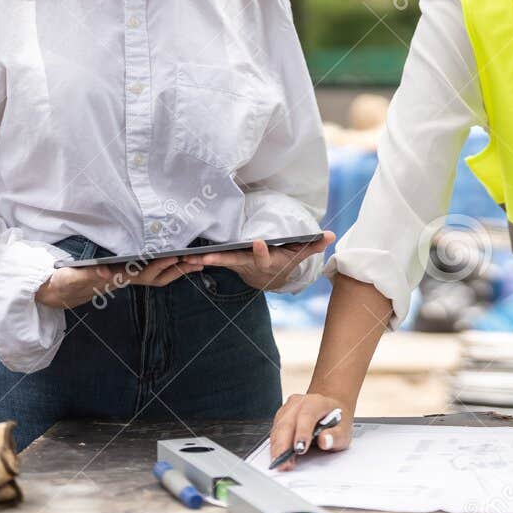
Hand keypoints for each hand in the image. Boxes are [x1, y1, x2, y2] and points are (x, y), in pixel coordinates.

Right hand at [35, 257, 197, 308]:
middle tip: (196, 260)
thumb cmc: (66, 280)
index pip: (142, 273)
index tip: (175, 258)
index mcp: (115, 277)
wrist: (58, 290)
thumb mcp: (74, 277)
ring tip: (196, 262)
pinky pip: (149, 273)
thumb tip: (105, 270)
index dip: (159, 266)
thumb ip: (89, 273)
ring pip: (156, 277)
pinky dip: (165, 268)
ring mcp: (125, 278)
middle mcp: (124, 279)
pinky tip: (178, 261)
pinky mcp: (124, 274)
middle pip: (156, 278)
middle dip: (176, 270)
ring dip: (176, 271)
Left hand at [181, 233, 335, 290]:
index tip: (259, 242)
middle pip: (235, 261)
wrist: (270, 278)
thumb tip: (331, 234)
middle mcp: (251, 265)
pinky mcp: (227, 262)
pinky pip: (211, 260)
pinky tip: (182, 257)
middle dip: (221, 260)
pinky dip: (197, 260)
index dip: (262, 250)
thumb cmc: (286, 260)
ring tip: (186, 259)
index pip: (265, 256)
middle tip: (206, 258)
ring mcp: (237, 265)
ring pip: (219, 262)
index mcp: (269, 261)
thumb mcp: (301, 254)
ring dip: (202, 262)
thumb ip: (313, 244)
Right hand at [268, 391, 350, 470]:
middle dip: (284, 445)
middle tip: (284, 464)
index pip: (307, 415)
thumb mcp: (344, 431)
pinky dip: (276, 446)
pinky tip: (280, 457)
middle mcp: (300, 402)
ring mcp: (288, 408)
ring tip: (282, 464)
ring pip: (278, 428)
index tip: (300, 449)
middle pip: (287, 423)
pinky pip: (275, 432)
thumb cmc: (336, 421)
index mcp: (317, 402)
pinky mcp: (280, 417)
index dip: (302, 432)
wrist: (330, 411)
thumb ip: (336, 436)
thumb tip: (325, 441)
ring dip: (278, 448)